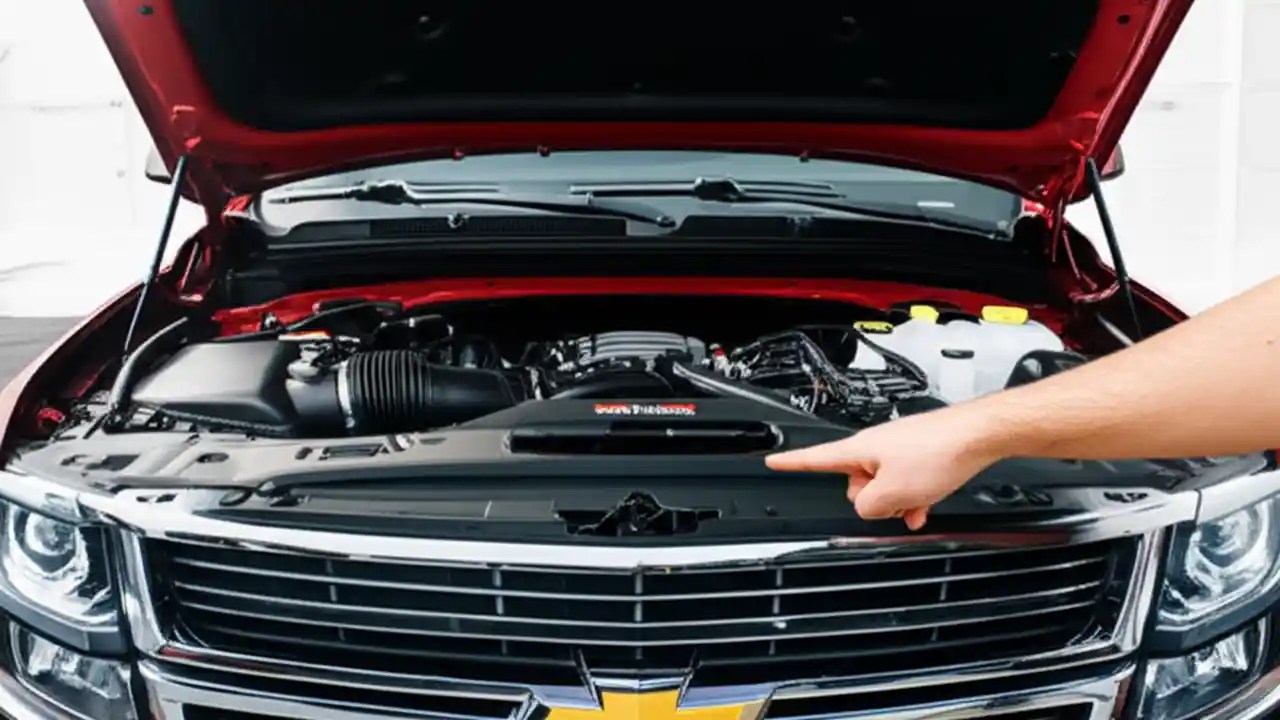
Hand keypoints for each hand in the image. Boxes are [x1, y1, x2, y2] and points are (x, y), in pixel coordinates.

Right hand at [765, 409, 1000, 529]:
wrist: (977, 436)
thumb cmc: (938, 453)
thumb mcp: (894, 492)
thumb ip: (868, 506)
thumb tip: (867, 507)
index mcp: (859, 451)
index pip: (815, 459)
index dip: (791, 463)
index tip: (771, 462)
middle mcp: (874, 447)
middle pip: (855, 483)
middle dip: (873, 499)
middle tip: (896, 498)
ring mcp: (896, 450)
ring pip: (884, 487)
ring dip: (898, 500)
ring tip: (919, 500)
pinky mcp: (918, 454)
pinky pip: (904, 483)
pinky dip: (912, 496)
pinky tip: (926, 504)